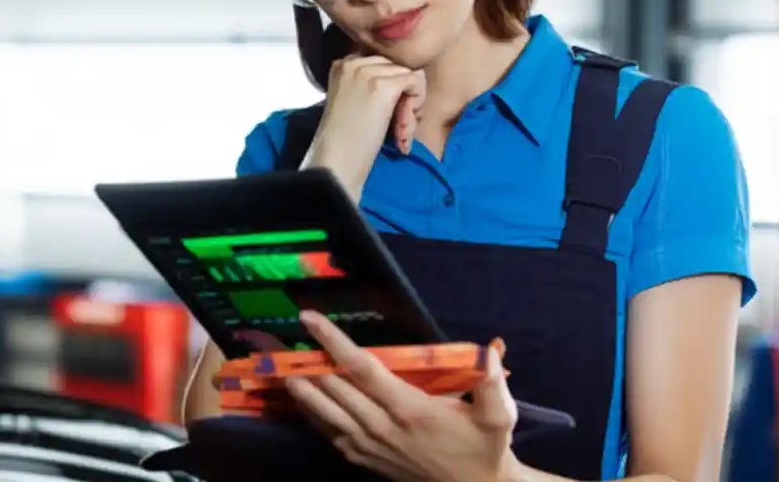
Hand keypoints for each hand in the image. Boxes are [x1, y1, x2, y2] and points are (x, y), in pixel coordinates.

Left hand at [286, 311, 520, 481]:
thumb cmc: (483, 447)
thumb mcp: (497, 416)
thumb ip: (492, 383)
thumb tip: (489, 351)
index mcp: (408, 408)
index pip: (362, 368)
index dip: (334, 342)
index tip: (311, 319)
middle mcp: (381, 426)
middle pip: (334, 389)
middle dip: (308, 362)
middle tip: (283, 339)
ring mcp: (368, 445)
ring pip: (324, 413)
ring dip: (301, 389)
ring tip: (280, 368)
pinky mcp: (363, 458)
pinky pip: (329, 433)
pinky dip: (310, 415)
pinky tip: (299, 399)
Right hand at [305, 54, 425, 200]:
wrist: (336, 162)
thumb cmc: (345, 141)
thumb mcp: (351, 101)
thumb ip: (368, 85)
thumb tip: (405, 77)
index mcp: (342, 65)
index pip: (383, 61)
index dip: (393, 85)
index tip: (390, 113)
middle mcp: (353, 62)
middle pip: (398, 65)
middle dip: (405, 93)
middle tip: (400, 123)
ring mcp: (367, 72)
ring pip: (410, 73)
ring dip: (412, 101)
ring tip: (401, 128)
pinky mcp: (383, 86)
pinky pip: (415, 83)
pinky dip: (416, 105)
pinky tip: (403, 127)